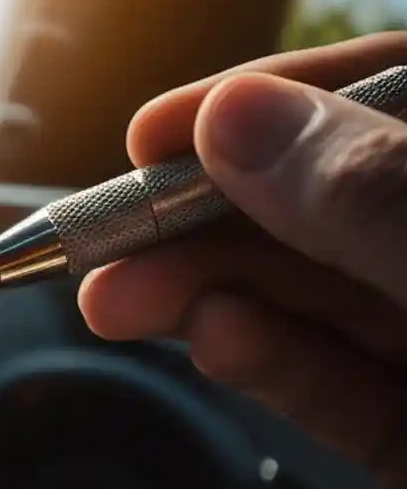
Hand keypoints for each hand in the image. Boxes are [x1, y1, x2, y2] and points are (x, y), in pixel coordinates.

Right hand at [79, 32, 406, 488]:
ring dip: (209, 289)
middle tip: (111, 230)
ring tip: (121, 297)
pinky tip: (210, 339)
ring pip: (319, 300)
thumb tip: (246, 122)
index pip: (406, 101)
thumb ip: (386, 204)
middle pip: (337, 206)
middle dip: (214, 214)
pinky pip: (333, 387)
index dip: (285, 101)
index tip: (175, 125)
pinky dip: (262, 362)